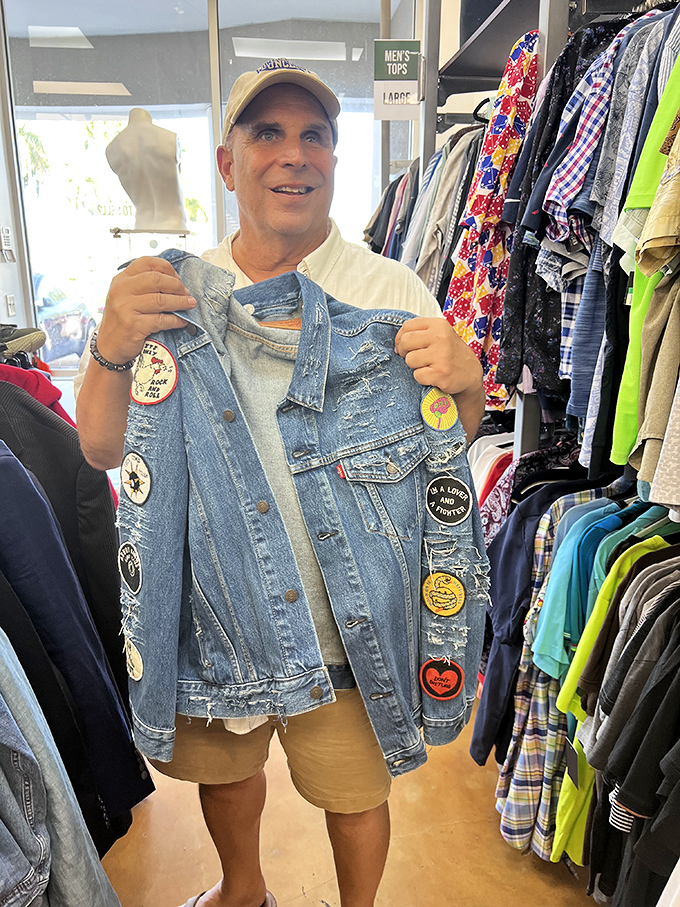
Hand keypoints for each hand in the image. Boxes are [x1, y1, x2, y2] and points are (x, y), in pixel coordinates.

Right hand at [96, 256, 195, 364]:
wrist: (109, 345)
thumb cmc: (123, 319)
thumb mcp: (126, 296)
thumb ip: (143, 285)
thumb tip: (175, 280)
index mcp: (121, 279)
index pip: (147, 263)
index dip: (167, 268)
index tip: (177, 278)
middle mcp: (121, 290)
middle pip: (157, 279)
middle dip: (177, 286)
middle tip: (187, 293)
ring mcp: (126, 308)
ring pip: (161, 300)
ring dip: (180, 302)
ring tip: (190, 304)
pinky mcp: (133, 325)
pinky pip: (162, 320)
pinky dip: (176, 320)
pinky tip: (183, 321)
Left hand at [394, 317, 484, 440]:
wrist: (471, 373)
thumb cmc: (451, 353)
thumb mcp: (441, 334)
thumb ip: (420, 333)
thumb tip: (397, 344)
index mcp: (439, 325)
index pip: (407, 326)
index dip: (400, 338)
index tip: (403, 346)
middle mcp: (441, 338)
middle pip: (405, 342)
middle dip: (404, 352)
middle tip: (413, 357)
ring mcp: (441, 356)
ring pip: (410, 360)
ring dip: (414, 366)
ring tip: (427, 366)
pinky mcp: (440, 373)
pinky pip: (417, 375)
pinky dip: (422, 378)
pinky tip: (433, 375)